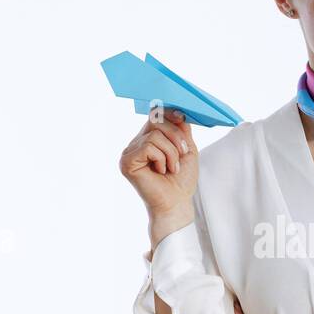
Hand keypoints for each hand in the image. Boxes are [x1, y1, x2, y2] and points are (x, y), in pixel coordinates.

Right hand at [119, 105, 198, 228]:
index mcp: (148, 140)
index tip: (182, 118)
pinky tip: (161, 171)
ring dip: (171, 152)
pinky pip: (148, 146)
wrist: (177, 203)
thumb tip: (176, 110)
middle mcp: (136, 144)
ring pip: (154, 135)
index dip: (169, 114)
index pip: (155, 115)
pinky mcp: (127, 162)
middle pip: (156, 120)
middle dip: (176, 136)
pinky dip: (162, 158)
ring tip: (172, 168)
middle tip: (182, 154)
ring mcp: (129, 152)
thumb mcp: (186, 149)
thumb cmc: (181, 180)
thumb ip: (181, 129)